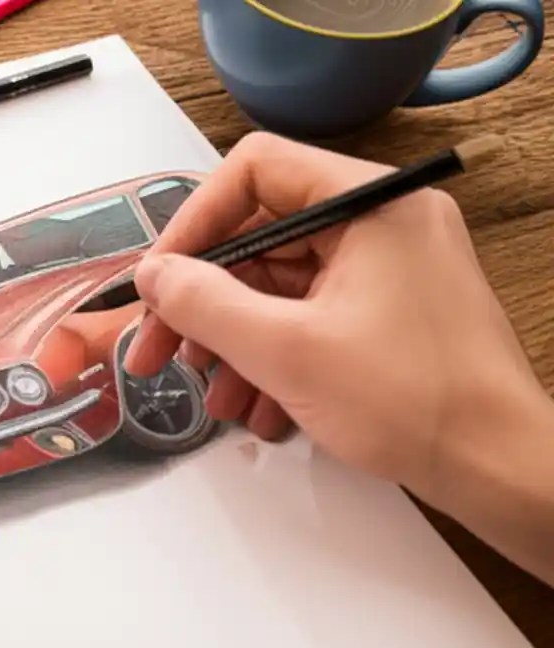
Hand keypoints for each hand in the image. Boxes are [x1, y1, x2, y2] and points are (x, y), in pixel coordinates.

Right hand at [124, 132, 553, 581]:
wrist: (499, 469)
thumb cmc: (416, 403)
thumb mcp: (285, 351)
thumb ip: (206, 304)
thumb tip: (153, 275)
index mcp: (370, 203)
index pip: (255, 172)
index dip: (194, 223)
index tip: (160, 280)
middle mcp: (382, 222)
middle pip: (259, 236)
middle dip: (203, 302)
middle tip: (157, 350)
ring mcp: (389, 268)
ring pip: (279, 285)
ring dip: (233, 341)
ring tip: (213, 396)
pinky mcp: (389, 312)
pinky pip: (309, 316)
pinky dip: (273, 357)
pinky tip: (256, 409)